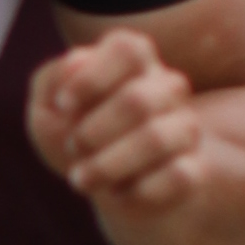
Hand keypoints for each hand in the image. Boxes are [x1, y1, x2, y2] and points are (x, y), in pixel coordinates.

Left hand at [25, 28, 211, 221]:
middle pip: (138, 100)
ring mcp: (186, 128)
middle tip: (73, 147)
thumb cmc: (80, 132)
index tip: (63, 105)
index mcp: (136, 61)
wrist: (114, 183)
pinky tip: (118, 193)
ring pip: (156, 139)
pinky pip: (176, 177)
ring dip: (107, 165)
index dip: (91, 78)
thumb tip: (75, 65)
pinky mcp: (193, 168)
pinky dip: (136, 191)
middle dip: (92, 131)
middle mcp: (168, 88)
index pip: (128, 50)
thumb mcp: (50, 106)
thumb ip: (52, 79)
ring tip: (81, 179)